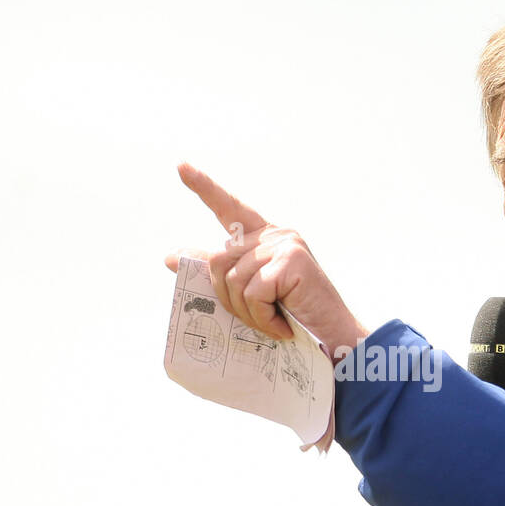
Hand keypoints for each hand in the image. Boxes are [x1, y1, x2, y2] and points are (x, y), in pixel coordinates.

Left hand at [167, 162, 368, 355]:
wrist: (333, 339)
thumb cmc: (294, 319)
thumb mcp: (251, 292)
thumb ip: (217, 272)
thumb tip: (171, 257)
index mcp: (265, 238)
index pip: (230, 208)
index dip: (205, 188)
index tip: (181, 166)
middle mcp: (276, 235)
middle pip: (220, 260)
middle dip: (229, 298)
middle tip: (258, 318)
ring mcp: (285, 245)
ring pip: (233, 279)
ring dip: (248, 312)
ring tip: (274, 323)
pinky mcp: (291, 261)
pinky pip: (253, 292)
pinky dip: (263, 317)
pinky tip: (282, 326)